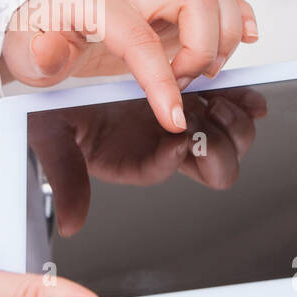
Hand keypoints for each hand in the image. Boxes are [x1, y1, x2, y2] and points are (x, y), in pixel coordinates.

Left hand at [0, 0, 258, 133]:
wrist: (39, 21)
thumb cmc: (33, 37)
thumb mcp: (22, 53)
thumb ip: (38, 55)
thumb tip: (52, 54)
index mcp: (98, 2)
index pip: (142, 38)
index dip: (162, 81)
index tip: (172, 118)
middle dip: (201, 52)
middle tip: (180, 88)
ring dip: (222, 39)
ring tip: (198, 74)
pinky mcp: (174, 6)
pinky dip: (238, 18)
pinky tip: (242, 42)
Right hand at [28, 87, 268, 236]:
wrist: (67, 71)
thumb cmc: (57, 104)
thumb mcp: (51, 135)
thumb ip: (65, 176)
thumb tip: (71, 224)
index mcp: (133, 162)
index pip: (163, 170)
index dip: (173, 157)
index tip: (172, 138)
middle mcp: (164, 147)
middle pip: (214, 166)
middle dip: (215, 145)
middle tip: (200, 116)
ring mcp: (185, 123)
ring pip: (232, 140)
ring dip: (232, 123)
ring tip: (214, 101)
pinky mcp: (198, 96)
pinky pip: (237, 106)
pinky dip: (245, 101)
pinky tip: (242, 94)